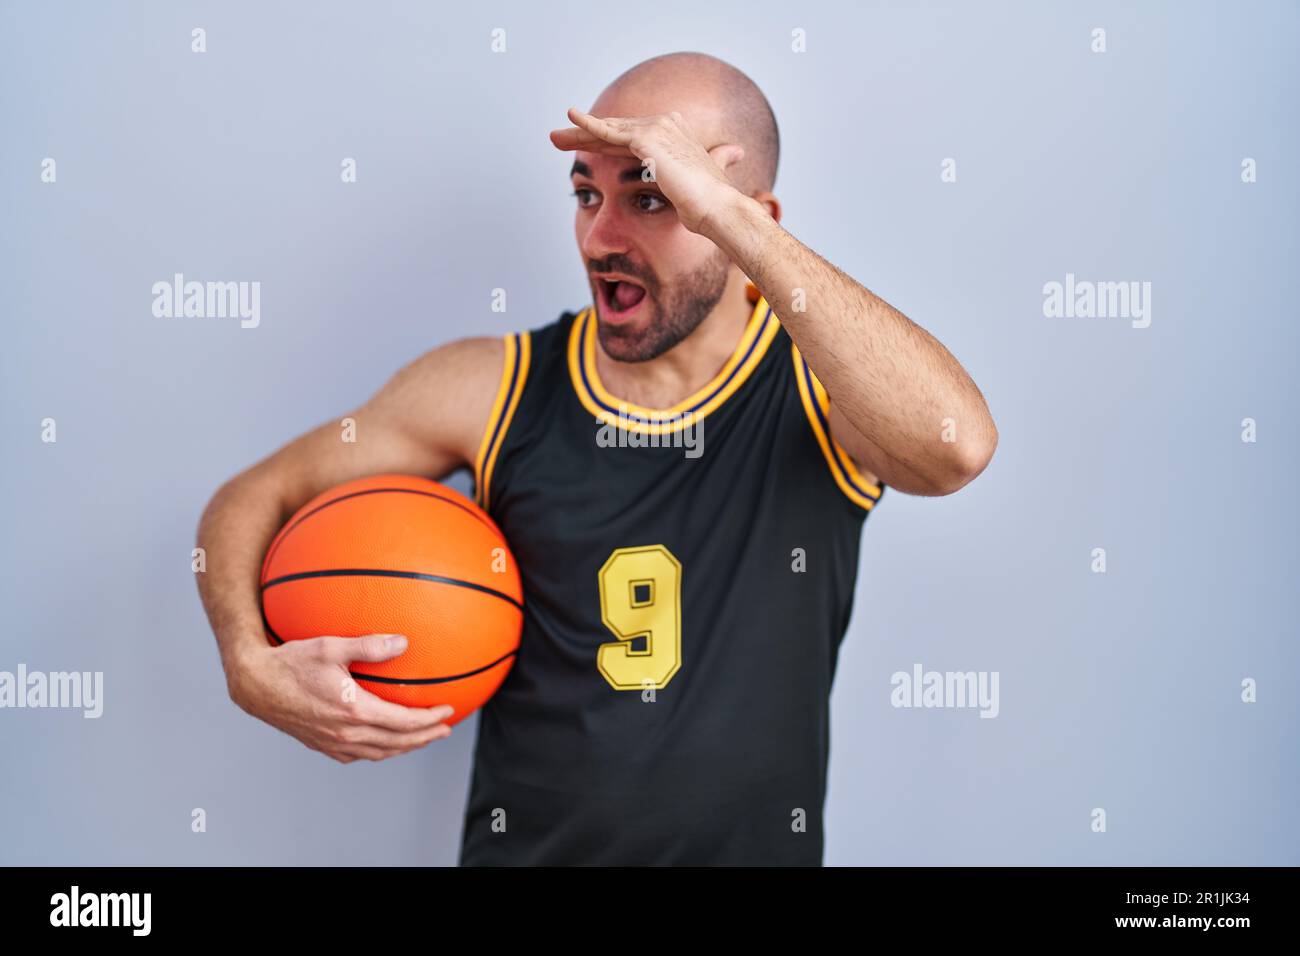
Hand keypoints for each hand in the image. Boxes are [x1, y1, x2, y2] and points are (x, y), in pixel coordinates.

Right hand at [226, 634, 454, 762]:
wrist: (255, 685)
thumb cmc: (291, 662)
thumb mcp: (331, 647)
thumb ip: (369, 645)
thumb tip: (404, 642)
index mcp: (353, 710)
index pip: (403, 722)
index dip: (429, 719)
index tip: (448, 711)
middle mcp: (345, 733)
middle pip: (397, 743)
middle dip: (425, 737)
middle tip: (445, 730)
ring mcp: (333, 743)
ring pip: (380, 752)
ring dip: (405, 747)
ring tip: (422, 737)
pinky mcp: (322, 745)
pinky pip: (360, 755)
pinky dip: (381, 751)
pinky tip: (386, 741)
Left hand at [550, 107, 745, 233]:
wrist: (717, 208)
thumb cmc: (708, 205)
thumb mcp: (698, 182)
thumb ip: (704, 169)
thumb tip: (728, 161)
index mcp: (674, 134)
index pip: (629, 137)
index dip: (604, 141)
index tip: (583, 147)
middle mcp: (666, 125)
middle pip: (615, 131)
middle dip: (585, 135)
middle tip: (559, 139)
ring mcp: (657, 128)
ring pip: (608, 131)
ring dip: (579, 133)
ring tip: (555, 138)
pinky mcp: (648, 138)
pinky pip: (610, 133)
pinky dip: (589, 126)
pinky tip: (571, 119)